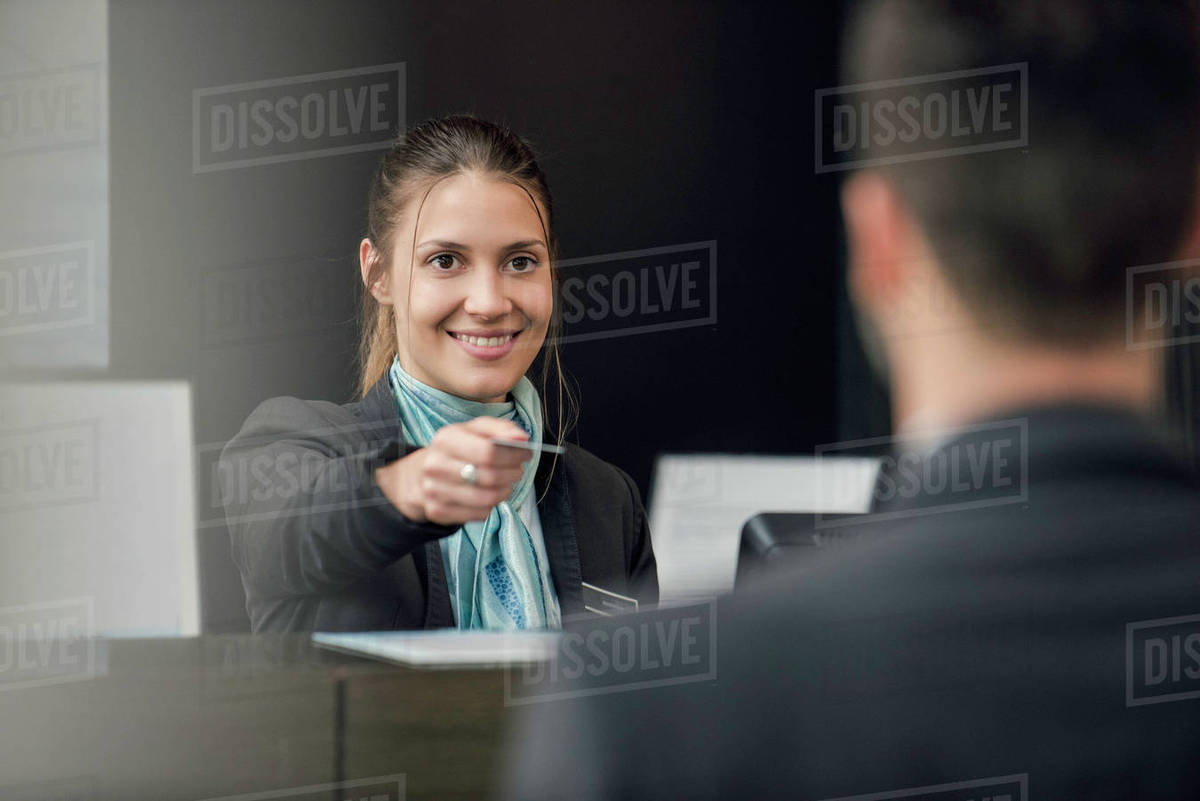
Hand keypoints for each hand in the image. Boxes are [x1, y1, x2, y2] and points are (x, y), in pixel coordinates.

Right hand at [375, 417, 531, 524]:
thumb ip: (501, 429)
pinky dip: (491, 506)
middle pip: (490, 476)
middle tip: (518, 471)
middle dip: (513, 474)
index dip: (513, 455)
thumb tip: (522, 438)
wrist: (420, 474)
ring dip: (505, 491)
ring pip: (487, 498)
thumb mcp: (475, 430)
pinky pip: (479, 514)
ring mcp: (434, 491)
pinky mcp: (437, 512)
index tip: (525, 454)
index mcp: (445, 439)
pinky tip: (489, 495)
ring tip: (506, 483)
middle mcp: (436, 465)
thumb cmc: (456, 449)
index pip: (488, 451)